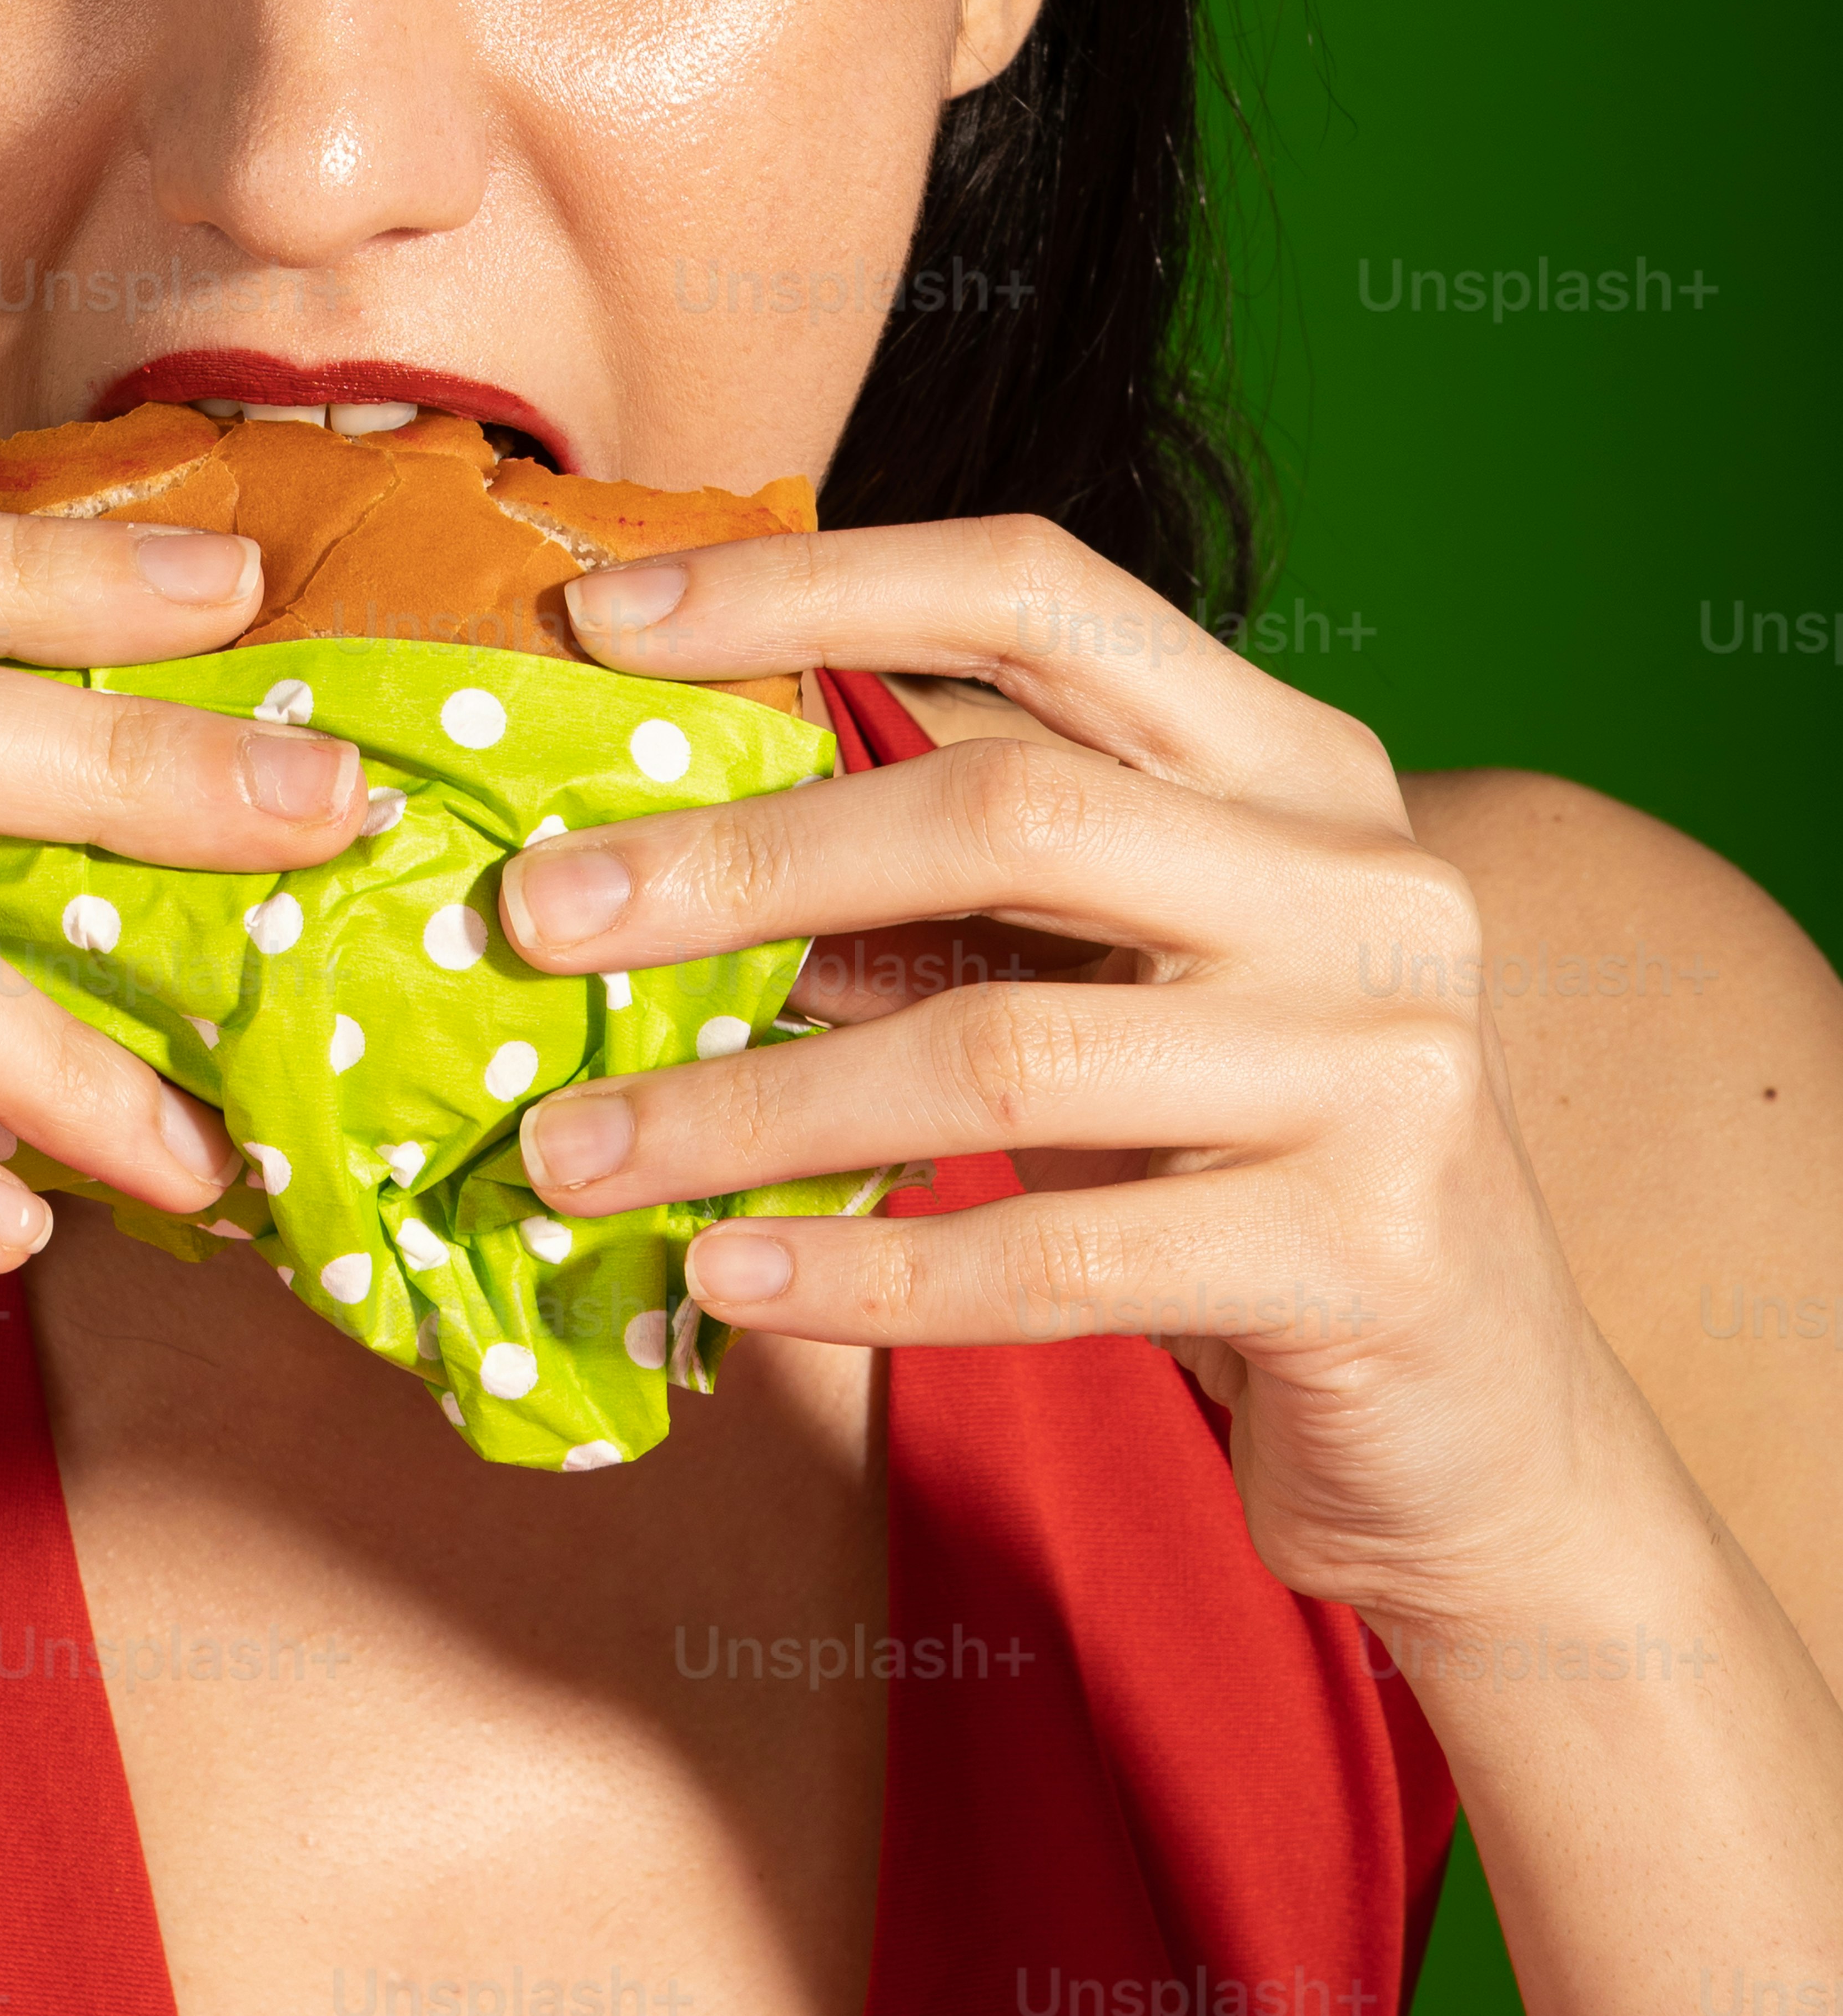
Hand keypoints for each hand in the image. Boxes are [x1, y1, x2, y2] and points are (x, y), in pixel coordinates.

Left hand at [498, 514, 1656, 1628]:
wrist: (1482, 1431)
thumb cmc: (1237, 1172)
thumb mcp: (1096, 996)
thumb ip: (927, 906)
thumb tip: (646, 849)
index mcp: (1293, 763)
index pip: (1039, 588)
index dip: (812, 584)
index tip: (600, 615)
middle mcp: (1361, 881)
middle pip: (999, 808)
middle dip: (738, 859)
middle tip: (534, 917)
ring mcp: (1381, 1064)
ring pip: (994, 1053)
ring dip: (747, 1106)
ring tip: (571, 1152)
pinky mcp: (1366, 1254)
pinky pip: (1051, 1255)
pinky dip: (861, 1268)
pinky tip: (723, 1278)